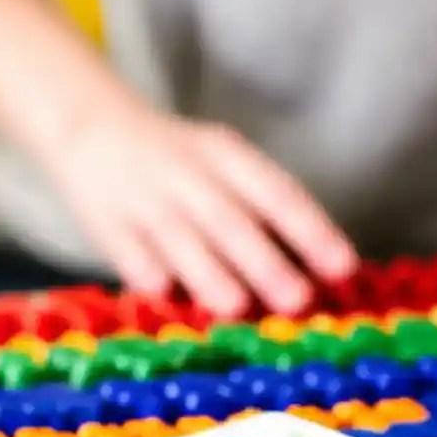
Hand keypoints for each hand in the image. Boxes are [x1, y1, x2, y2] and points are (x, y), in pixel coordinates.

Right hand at [39, 108, 358, 315]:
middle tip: (297, 300)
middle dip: (264, 262)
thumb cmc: (177, 159)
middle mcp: (187, 175)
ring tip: (237, 307)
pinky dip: (154, 280)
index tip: (343, 267)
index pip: (276, 192)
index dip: (312, 230)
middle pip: (229, 219)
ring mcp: (144, 200)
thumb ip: (261, 209)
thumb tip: (315, 272)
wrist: (93, 129)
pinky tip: (173, 300)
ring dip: (209, 276)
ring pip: (180, 241)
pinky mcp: (108, 226)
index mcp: (225, 155)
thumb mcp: (222, 162)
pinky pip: (134, 258)